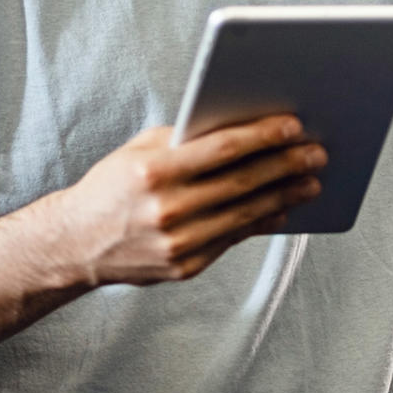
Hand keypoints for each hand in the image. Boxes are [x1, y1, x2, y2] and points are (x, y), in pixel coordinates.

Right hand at [52, 115, 324, 285]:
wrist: (75, 244)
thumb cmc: (112, 188)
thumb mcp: (139, 151)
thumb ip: (185, 139)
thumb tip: (242, 126)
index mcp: (152, 172)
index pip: (221, 148)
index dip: (263, 136)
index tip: (294, 126)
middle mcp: (166, 209)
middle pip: (242, 182)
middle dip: (286, 165)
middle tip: (316, 153)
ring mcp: (177, 242)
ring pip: (245, 214)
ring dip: (285, 196)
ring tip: (311, 181)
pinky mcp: (185, 266)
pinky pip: (234, 240)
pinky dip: (262, 222)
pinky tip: (283, 207)